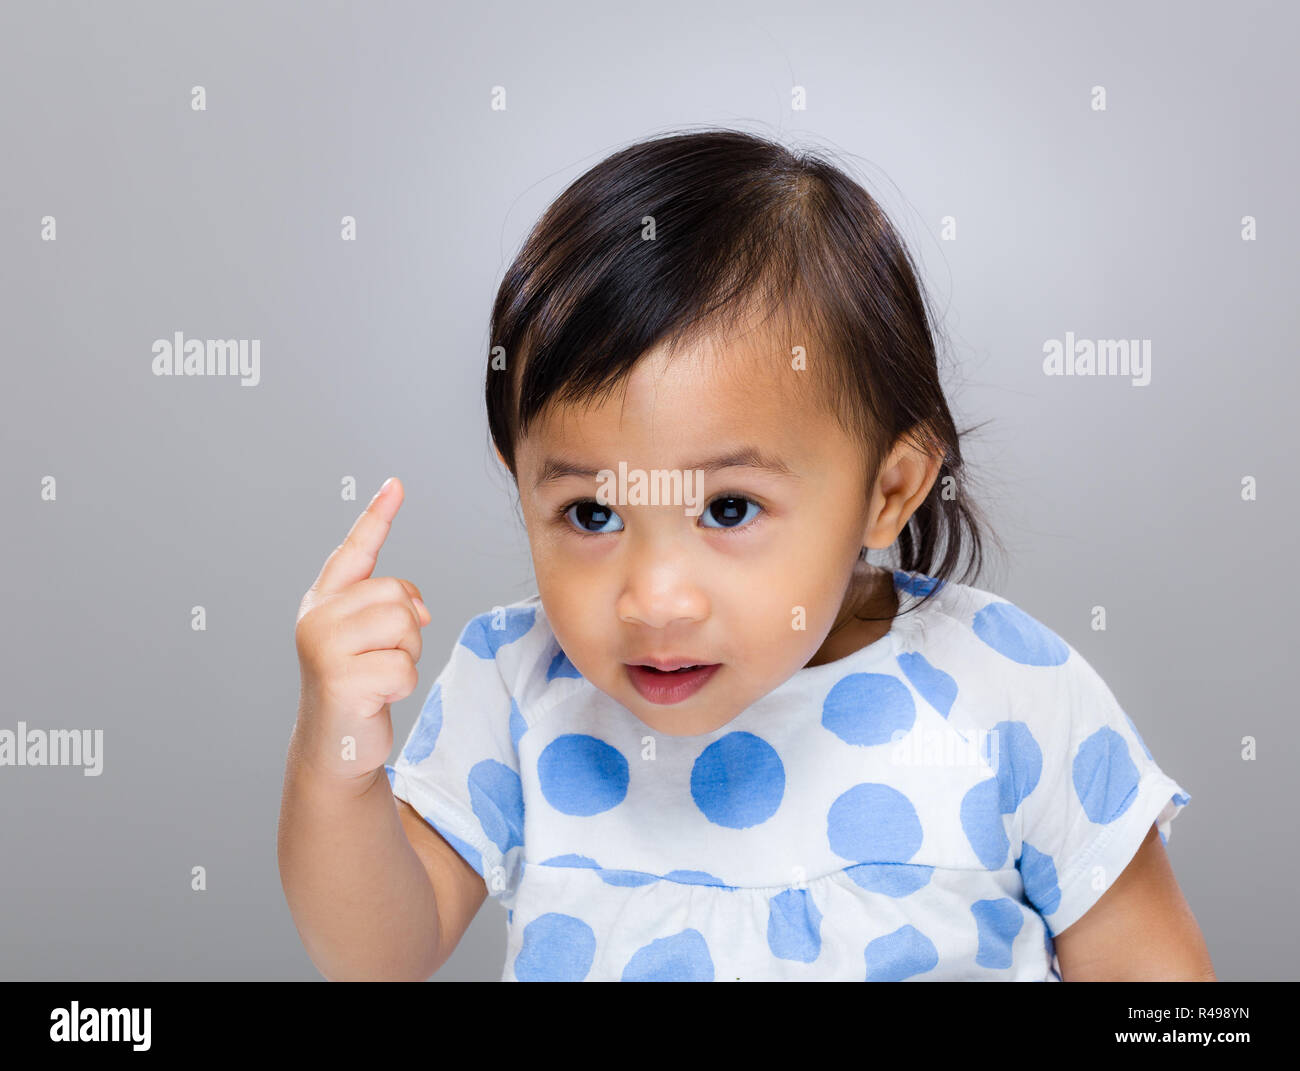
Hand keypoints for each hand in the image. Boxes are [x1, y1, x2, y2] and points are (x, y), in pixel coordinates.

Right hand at [292, 477, 431, 785]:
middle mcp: (317, 617)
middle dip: (407, 630)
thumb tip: (418, 609)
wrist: (334, 746)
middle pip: (396, 594)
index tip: (396, 485)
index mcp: (323, 601)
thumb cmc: (356, 686)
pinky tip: (376, 698)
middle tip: (381, 658)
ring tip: (377, 675)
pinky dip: (401, 686)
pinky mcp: (340, 680)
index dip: (377, 517)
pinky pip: (404, 668)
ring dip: (405, 656)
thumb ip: (387, 608)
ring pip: (404, 626)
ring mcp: (324, 648)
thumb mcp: (368, 640)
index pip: (355, 551)